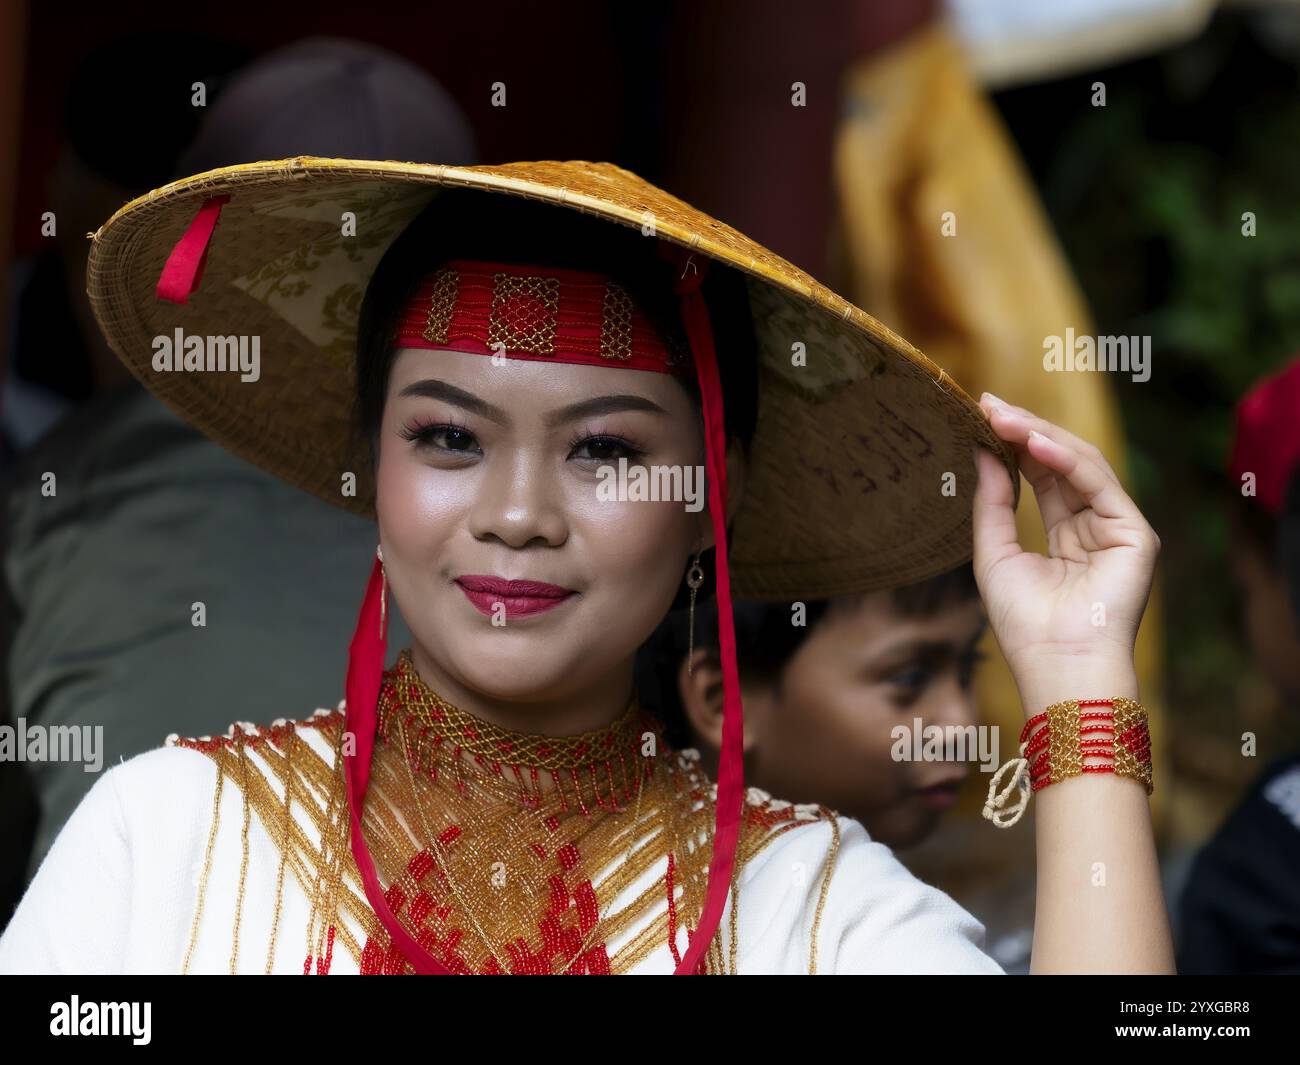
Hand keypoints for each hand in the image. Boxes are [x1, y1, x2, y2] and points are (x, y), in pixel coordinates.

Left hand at [971, 394, 1159, 709]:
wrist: (1056, 665)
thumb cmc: (1024, 624)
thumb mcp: (994, 553)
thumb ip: (992, 502)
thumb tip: (983, 450)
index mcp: (1066, 537)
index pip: (1040, 476)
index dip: (1013, 444)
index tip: (981, 414)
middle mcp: (1095, 528)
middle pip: (1060, 464)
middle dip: (1024, 430)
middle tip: (988, 403)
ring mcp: (1118, 528)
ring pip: (1080, 465)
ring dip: (1039, 436)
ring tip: (1002, 416)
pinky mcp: (1135, 534)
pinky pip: (1097, 483)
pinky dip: (1064, 459)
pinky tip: (1031, 443)